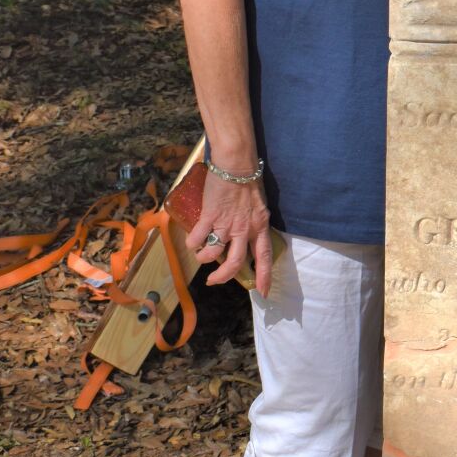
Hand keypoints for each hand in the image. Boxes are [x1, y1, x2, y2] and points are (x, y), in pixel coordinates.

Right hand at [186, 169, 274, 293]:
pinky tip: (191, 241)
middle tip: (213, 280)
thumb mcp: (259, 207)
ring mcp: (226, 224)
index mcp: (260, 227)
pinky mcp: (210, 216)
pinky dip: (192, 243)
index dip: (264, 276)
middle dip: (223, 277)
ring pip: (213, 253)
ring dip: (204, 258)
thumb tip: (247, 237)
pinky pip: (198, 238)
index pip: (264, 257)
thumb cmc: (249, 183)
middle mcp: (244, 229)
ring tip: (200, 255)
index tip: (263, 292)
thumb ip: (254, 224)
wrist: (236, 165)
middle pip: (236, 263)